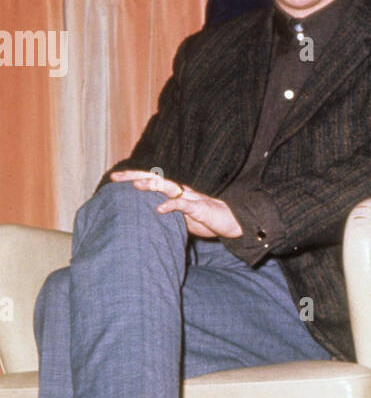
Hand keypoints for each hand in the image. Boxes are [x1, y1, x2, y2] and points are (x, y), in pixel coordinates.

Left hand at [110, 170, 242, 238]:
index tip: (114, 178)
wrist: (230, 221)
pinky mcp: (199, 208)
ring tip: (136, 186)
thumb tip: (147, 217)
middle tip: (115, 177)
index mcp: (174, 192)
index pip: (150, 181)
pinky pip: (184, 205)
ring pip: (168, 187)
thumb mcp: (180, 218)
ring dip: (152, 186)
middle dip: (134, 176)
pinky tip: (159, 209)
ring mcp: (189, 198)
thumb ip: (166, 214)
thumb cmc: (204, 219)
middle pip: (154, 179)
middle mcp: (180, 191)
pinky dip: (171, 206)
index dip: (132, 178)